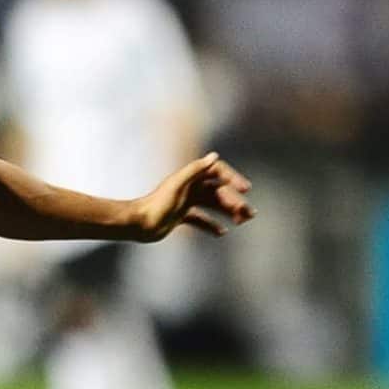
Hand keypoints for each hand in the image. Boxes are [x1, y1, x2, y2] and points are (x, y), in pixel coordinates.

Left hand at [128, 152, 253, 241]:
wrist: (138, 224)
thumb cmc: (156, 204)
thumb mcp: (177, 185)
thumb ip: (195, 170)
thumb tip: (215, 156)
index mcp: (190, 177)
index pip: (217, 172)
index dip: (233, 178)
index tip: (245, 190)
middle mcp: (190, 187)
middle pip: (218, 191)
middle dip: (235, 201)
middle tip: (250, 214)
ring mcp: (186, 202)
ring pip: (213, 205)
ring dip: (228, 212)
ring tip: (242, 221)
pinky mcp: (181, 216)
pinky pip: (201, 219)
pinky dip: (211, 225)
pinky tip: (222, 232)